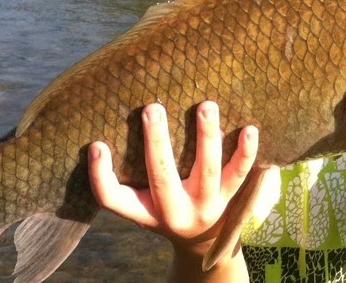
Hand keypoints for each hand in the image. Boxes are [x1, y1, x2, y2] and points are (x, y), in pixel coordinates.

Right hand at [88, 101, 257, 259]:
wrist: (202, 239)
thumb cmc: (162, 205)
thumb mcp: (140, 200)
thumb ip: (122, 174)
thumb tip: (103, 131)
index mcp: (144, 211)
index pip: (113, 199)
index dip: (100, 175)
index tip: (96, 145)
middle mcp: (173, 212)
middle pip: (161, 178)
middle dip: (157, 143)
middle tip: (152, 109)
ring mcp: (204, 206)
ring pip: (206, 172)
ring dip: (206, 138)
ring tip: (206, 106)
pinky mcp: (230, 199)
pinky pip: (240, 175)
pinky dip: (246, 153)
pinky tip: (250, 129)